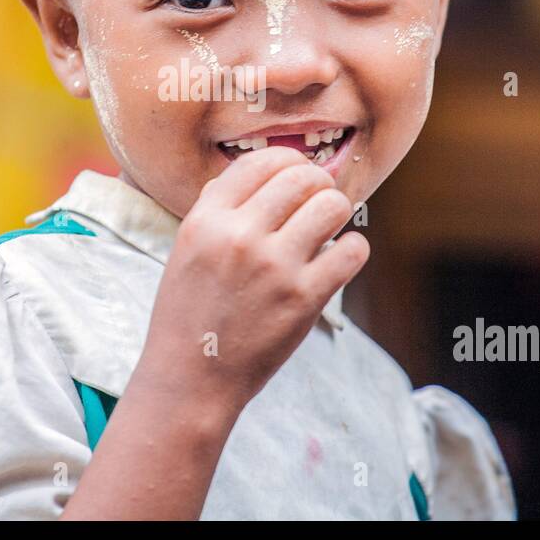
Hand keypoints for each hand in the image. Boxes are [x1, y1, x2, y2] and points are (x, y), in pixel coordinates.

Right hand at [136, 146, 369, 420]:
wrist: (191, 378)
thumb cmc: (188, 314)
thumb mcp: (186, 250)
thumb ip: (216, 209)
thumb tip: (254, 173)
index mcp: (205, 219)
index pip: (260, 162)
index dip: (288, 161)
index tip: (297, 175)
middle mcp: (239, 235)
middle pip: (302, 177)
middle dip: (318, 184)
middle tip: (319, 201)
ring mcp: (273, 267)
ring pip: (332, 206)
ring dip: (338, 212)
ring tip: (328, 230)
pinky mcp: (303, 299)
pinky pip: (351, 251)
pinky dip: (353, 250)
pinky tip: (339, 258)